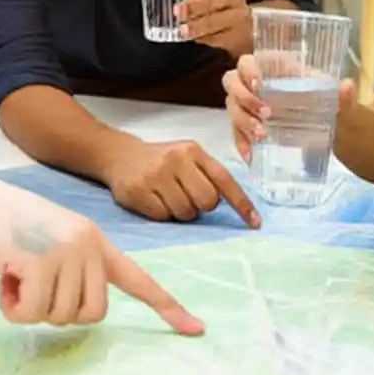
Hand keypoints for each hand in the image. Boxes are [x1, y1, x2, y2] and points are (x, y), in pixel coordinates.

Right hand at [0, 177, 204, 334]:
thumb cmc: (5, 225)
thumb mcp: (52, 239)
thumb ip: (73, 267)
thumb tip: (80, 309)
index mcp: (96, 241)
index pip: (139, 279)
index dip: (167, 307)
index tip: (195, 328)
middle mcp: (88, 245)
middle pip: (92, 313)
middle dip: (57, 311)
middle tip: (31, 283)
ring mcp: (65, 251)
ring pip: (60, 316)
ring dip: (29, 307)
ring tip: (14, 272)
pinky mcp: (39, 261)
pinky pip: (31, 313)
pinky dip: (12, 307)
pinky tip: (3, 276)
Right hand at [105, 141, 260, 227]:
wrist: (119, 155)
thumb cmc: (161, 160)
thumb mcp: (186, 157)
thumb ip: (207, 174)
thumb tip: (231, 206)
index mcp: (193, 151)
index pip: (224, 180)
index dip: (241, 204)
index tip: (254, 223)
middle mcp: (176, 160)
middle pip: (207, 201)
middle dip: (202, 207)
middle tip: (190, 199)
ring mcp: (155, 176)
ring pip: (185, 212)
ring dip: (182, 212)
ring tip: (170, 199)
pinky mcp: (137, 192)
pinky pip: (163, 217)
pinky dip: (163, 215)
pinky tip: (155, 201)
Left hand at [126, 0, 250, 54]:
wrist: (242, 22)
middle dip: (195, 5)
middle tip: (177, 10)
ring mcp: (236, 15)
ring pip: (215, 20)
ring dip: (197, 25)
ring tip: (183, 29)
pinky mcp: (234, 35)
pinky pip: (218, 36)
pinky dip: (204, 37)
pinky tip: (194, 38)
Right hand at [223, 53, 357, 161]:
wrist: (324, 121)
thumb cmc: (322, 99)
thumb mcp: (333, 96)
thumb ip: (341, 93)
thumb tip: (346, 87)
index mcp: (271, 66)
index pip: (248, 61)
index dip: (248, 70)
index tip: (259, 84)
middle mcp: (253, 81)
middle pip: (232, 82)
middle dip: (245, 98)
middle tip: (267, 114)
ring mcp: (246, 103)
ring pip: (232, 107)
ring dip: (243, 122)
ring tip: (262, 136)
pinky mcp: (245, 124)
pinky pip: (234, 132)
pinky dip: (240, 142)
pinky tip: (250, 155)